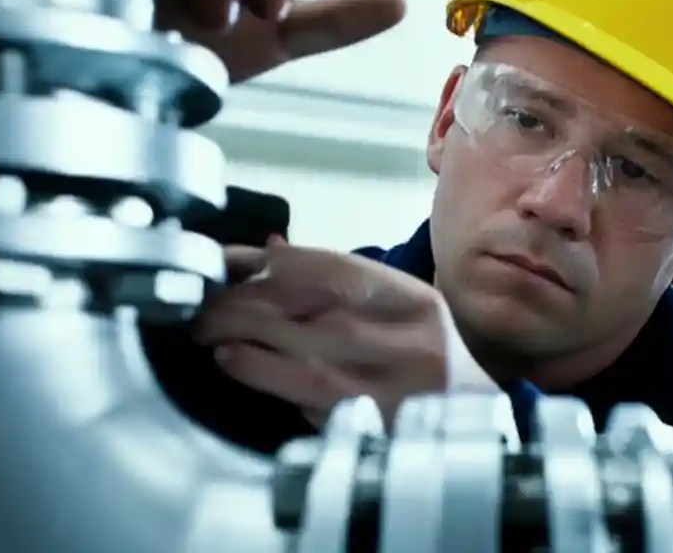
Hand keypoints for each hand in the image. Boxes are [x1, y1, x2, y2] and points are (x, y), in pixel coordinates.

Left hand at [192, 237, 494, 428]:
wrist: (472, 422)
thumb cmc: (423, 354)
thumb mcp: (394, 304)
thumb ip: (334, 278)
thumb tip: (266, 250)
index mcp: (403, 296)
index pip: (317, 264)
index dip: (258, 261)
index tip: (220, 262)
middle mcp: (395, 333)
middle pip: (297, 302)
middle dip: (234, 299)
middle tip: (200, 303)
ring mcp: (380, 379)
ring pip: (291, 342)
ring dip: (235, 330)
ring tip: (204, 329)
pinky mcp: (362, 419)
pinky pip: (298, 389)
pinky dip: (258, 370)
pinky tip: (231, 359)